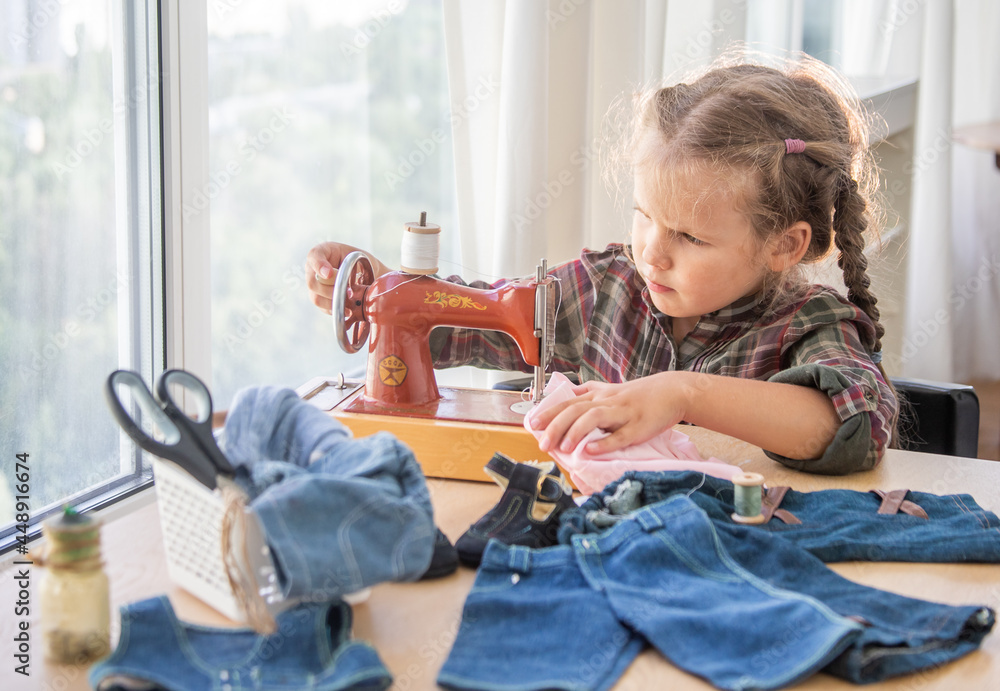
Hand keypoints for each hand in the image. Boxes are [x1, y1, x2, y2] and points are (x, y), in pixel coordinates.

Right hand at [305, 242, 390, 314]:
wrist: (367, 274)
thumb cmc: (362, 261)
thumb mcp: (360, 257)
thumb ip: (352, 264)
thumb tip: (348, 282)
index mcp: (323, 252)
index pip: (314, 256)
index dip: (319, 265)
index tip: (329, 274)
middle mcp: (314, 268)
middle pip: (312, 282)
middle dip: (331, 290)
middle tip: (348, 292)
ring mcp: (315, 285)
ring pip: (316, 297)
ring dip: (333, 302)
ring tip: (349, 304)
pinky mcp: (320, 299)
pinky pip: (322, 308)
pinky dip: (335, 310)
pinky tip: (347, 311)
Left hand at [533, 372, 689, 455]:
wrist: (672, 391)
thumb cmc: (639, 395)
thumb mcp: (610, 389)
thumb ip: (589, 392)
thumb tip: (566, 393)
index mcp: (599, 396)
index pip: (568, 402)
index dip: (549, 413)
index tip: (532, 424)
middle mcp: (607, 402)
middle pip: (576, 410)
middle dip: (556, 426)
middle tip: (543, 443)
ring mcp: (622, 414)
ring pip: (595, 418)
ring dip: (576, 432)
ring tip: (563, 447)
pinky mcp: (638, 427)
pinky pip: (619, 435)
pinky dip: (604, 443)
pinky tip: (591, 450)